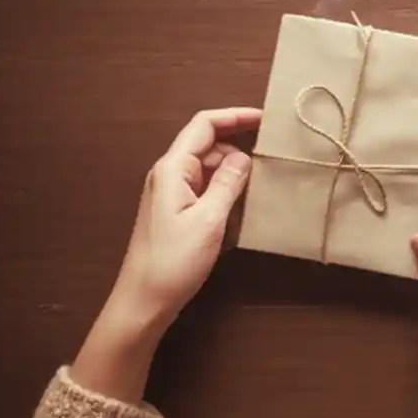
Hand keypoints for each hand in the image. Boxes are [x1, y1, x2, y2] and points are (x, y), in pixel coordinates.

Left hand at [72, 107, 260, 402]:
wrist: (143, 301)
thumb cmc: (173, 261)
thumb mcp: (209, 220)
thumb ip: (228, 183)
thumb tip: (245, 157)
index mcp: (173, 168)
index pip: (205, 125)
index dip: (236, 116)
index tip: (267, 119)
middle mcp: (171, 174)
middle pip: (210, 145)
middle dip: (240, 146)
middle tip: (274, 157)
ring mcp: (173, 193)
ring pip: (211, 169)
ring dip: (236, 173)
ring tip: (265, 184)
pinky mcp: (177, 212)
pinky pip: (207, 190)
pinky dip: (227, 192)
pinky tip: (246, 207)